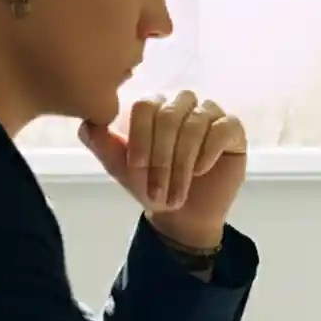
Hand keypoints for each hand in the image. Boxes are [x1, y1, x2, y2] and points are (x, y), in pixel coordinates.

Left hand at [79, 90, 247, 247]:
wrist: (183, 215)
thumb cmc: (151, 187)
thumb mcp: (119, 167)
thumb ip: (100, 142)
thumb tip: (88, 119)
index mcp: (154, 107)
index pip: (145, 106)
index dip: (140, 138)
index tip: (136, 169)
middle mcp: (181, 105)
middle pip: (169, 114)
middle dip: (161, 157)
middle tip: (158, 189)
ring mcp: (209, 114)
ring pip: (195, 123)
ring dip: (183, 162)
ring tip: (177, 191)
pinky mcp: (233, 129)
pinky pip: (222, 128)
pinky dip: (209, 151)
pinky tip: (201, 170)